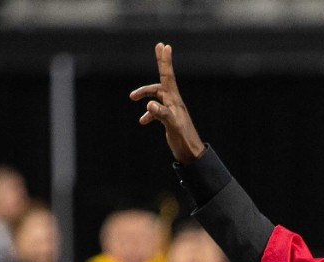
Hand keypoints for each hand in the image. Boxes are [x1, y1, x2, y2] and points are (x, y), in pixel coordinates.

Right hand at [130, 42, 205, 164]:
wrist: (191, 154)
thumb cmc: (184, 140)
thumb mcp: (172, 126)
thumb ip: (161, 114)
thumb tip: (149, 104)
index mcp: (174, 100)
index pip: (168, 76)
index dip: (165, 61)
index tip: (163, 45)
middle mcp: (173, 102)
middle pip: (161, 82)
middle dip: (155, 72)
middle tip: (157, 51)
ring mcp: (172, 110)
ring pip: (156, 96)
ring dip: (145, 95)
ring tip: (132, 97)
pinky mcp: (169, 119)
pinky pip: (156, 110)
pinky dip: (148, 114)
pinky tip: (143, 121)